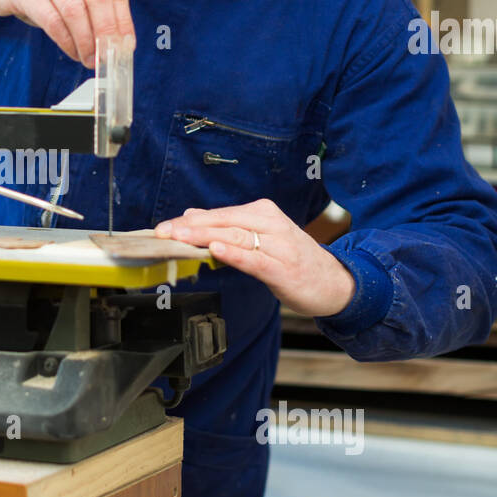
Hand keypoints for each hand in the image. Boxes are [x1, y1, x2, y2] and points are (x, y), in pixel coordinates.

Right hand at [0, 0, 134, 67]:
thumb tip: (114, 39)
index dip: (123, 21)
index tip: (126, 47)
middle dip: (107, 34)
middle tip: (108, 58)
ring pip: (75, 10)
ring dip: (85, 41)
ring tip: (88, 59)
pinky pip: (51, 19)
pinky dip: (65, 40)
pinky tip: (70, 51)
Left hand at [155, 198, 356, 317]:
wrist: (335, 283)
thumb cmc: (293, 260)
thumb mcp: (260, 238)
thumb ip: (228, 226)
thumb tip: (191, 214)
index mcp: (263, 213)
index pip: (219, 214)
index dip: (188, 221)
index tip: (162, 227)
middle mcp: (271, 224)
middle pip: (223, 221)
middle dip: (189, 227)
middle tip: (161, 232)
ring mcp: (278, 246)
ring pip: (235, 236)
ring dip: (203, 236)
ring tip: (178, 237)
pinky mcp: (283, 268)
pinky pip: (254, 258)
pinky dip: (233, 252)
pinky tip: (215, 248)